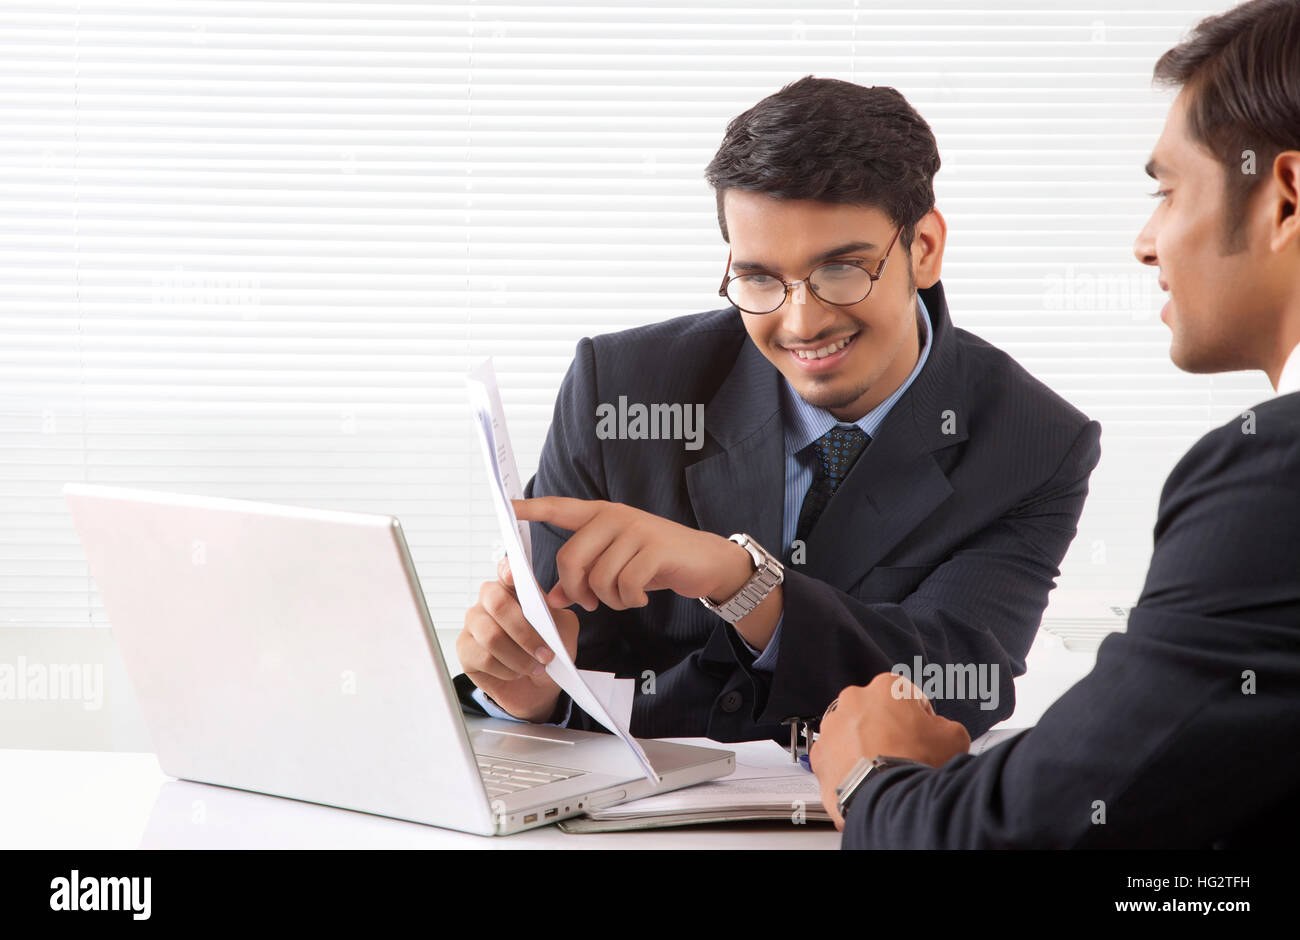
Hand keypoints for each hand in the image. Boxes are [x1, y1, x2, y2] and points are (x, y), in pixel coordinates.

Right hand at [455, 555, 578, 721]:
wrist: (539, 686)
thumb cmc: (548, 651)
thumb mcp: (562, 630)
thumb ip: (553, 615)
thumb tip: (542, 611)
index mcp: (514, 588)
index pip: (506, 570)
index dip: (507, 570)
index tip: (513, 575)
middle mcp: (489, 601)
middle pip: (497, 603)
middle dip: (524, 631)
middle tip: (546, 654)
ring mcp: (474, 624)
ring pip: (491, 636)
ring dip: (520, 657)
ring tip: (535, 667)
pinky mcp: (465, 649)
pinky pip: (484, 658)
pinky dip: (507, 670)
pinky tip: (516, 673)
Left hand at [511, 497, 755, 611]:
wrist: (705, 561)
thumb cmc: (655, 562)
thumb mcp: (616, 567)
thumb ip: (582, 578)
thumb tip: (552, 598)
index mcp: (600, 516)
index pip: (559, 508)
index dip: (532, 507)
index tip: (506, 504)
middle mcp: (614, 516)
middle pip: (570, 558)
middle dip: (577, 590)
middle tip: (593, 603)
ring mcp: (635, 530)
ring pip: (598, 578)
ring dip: (609, 599)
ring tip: (625, 597)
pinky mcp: (654, 549)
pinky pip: (624, 585)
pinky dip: (630, 600)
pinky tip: (641, 596)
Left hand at [809, 672, 970, 830]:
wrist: (889, 800)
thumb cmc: (916, 765)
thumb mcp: (954, 737)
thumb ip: (944, 725)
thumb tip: (939, 730)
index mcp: (887, 687)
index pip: (908, 696)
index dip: (920, 718)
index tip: (923, 733)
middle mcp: (854, 700)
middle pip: (876, 712)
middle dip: (888, 730)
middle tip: (902, 754)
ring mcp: (832, 726)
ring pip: (852, 733)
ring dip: (865, 746)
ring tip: (883, 769)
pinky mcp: (819, 754)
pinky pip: (835, 756)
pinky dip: (847, 766)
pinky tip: (865, 779)